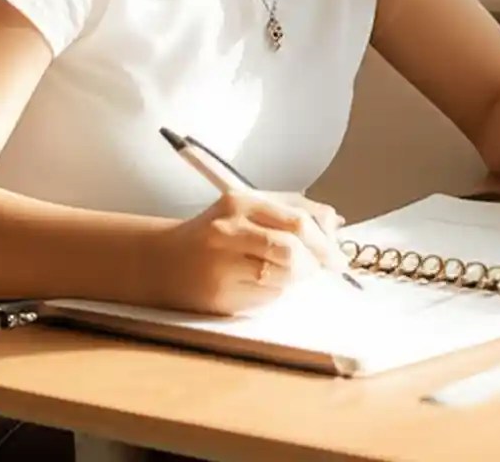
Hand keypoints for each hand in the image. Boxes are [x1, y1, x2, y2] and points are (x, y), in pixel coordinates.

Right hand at [146, 190, 348, 314]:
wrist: (162, 262)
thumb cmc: (213, 235)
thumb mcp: (247, 210)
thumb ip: (290, 210)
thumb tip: (335, 223)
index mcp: (240, 202)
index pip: (299, 219)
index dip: (326, 239)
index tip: (337, 253)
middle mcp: (229, 231)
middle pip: (294, 249)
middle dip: (318, 261)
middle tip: (329, 269)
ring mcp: (223, 265)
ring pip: (285, 277)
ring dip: (298, 278)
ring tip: (291, 274)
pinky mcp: (221, 296)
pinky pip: (269, 297)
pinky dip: (277, 292)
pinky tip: (262, 284)